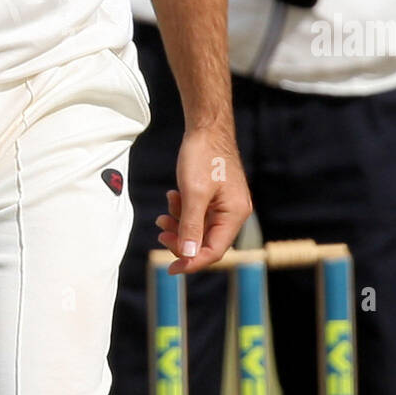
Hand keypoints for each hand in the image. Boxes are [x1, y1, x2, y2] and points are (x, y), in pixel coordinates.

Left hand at [156, 127, 251, 273]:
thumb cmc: (203, 156)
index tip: (170, 268)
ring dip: (180, 225)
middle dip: (182, 240)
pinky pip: (199, 213)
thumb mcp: (193, 193)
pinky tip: (172, 198)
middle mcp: (234, 212)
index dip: (192, 261)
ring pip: (200, 227)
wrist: (206, 126)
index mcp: (235, 214)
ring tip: (162, 216)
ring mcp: (225, 203)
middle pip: (207, 240)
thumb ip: (191, 226)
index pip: (214, 250)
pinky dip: (183, 211)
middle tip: (160, 234)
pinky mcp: (216, 195)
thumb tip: (188, 255)